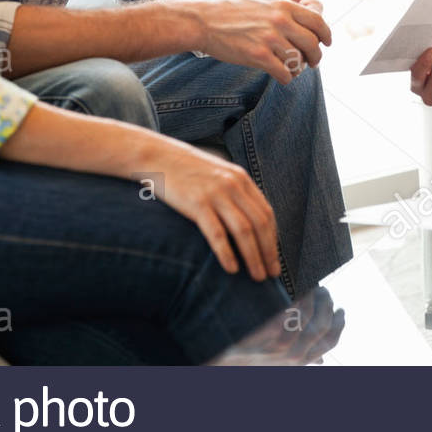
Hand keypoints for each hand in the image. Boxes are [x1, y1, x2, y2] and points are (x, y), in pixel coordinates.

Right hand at [149, 138, 280, 280]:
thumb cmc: (186, 169)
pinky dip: (227, 253)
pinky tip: (232, 269)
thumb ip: (234, 192)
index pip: (266, 213)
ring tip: (257, 277)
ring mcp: (215, 193)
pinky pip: (217, 233)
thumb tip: (247, 222)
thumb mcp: (217, 174)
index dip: (273, 239)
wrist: (156, 155)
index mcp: (241, 178)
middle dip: (268, 252)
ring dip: (254, 257)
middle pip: (260, 224)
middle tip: (272, 275)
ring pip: (243, 230)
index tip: (274, 260)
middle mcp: (233, 184)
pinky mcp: (196, 203)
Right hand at [192, 0, 331, 84]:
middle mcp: (280, 21)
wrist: (202, 21)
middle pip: (312, 43)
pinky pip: (283, 72)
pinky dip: (286, 77)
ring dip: (299, 68)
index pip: (317, 21)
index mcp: (283, 5)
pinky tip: (281, 75)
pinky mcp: (258, 56)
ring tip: (293, 69)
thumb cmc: (229, 8)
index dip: (326, 34)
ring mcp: (270, 39)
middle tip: (313, 62)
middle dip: (316, 56)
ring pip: (298, 60)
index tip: (327, 42)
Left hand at [208, 287, 344, 365]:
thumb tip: (322, 362)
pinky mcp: (268, 330)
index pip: (331, 341)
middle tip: (325, 291)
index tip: (340, 310)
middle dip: (328, 304)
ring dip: (314, 295)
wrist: (225, 362)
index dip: (339, 323)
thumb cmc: (254, 361)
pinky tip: (296, 285)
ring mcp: (282, 343)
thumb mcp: (282, 365)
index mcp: (301, 361)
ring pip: (309, 312)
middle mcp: (295, 355)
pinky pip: (290, 307)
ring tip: (312, 285)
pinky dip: (298, 294)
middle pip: (323, 324)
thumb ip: (303, 360)